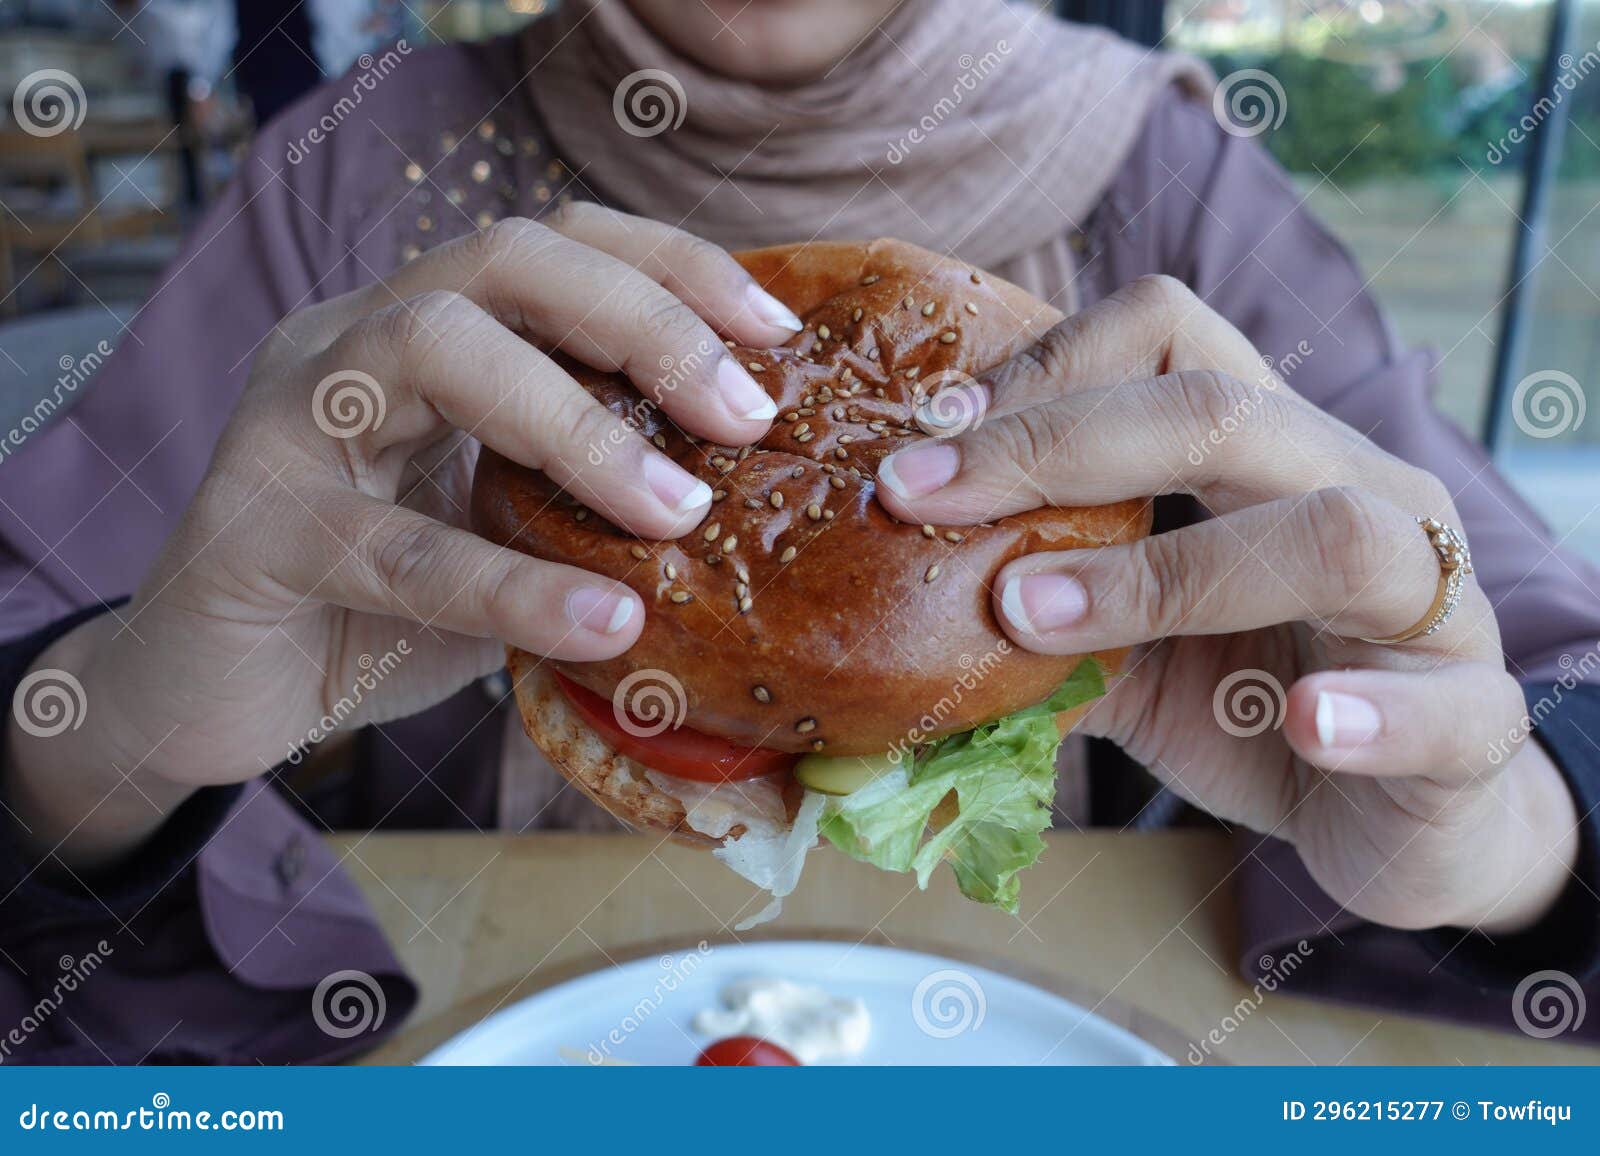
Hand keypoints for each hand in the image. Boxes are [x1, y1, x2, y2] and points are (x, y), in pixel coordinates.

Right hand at [7, 205, 802, 864]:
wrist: (217, 694)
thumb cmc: (379, 606)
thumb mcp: (499, 528)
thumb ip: (584, 496)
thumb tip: (748, 497)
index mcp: (417, 329)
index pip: (551, 245)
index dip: (669, 268)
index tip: (774, 335)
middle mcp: (350, 345)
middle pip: (500, 259)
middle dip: (640, 320)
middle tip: (742, 416)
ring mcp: (289, 423)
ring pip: (433, 352)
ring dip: (575, 425)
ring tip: (679, 510)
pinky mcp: (253, 532)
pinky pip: (392, 547)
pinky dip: (509, 583)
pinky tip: (605, 624)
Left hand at [877, 275, 1577, 933]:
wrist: (1408, 816)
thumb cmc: (1257, 703)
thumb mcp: (1125, 654)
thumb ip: (1038, 621)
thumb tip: (892, 620)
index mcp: (1269, 453)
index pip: (1168, 339)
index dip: (1041, 370)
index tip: (922, 442)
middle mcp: (1358, 491)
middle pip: (1224, 411)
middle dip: (1054, 445)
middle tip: (920, 498)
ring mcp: (1433, 601)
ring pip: (1334, 536)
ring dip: (1167, 574)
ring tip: (1031, 614)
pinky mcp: (1475, 722)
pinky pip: (1449, 705)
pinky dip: (1373, 713)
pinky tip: (1304, 725)